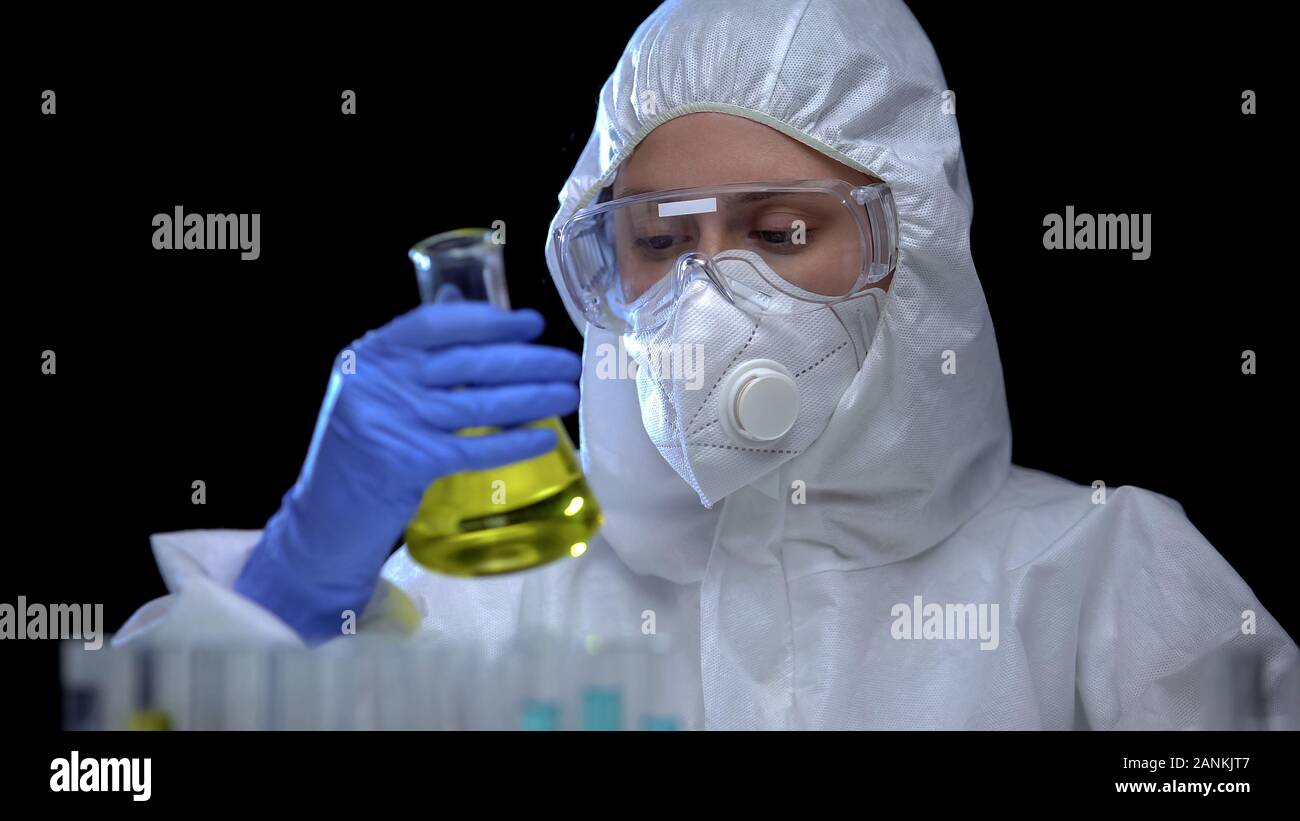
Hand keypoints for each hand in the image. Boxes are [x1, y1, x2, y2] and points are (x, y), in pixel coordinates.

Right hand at [234, 301, 580, 641]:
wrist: (324, 520)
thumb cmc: (360, 450)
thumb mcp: (377, 390)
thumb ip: (418, 352)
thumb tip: (468, 304)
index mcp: (369, 355)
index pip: (435, 323)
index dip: (487, 320)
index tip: (531, 323)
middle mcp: (377, 383)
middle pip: (467, 363)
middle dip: (526, 361)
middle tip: (567, 362)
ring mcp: (391, 423)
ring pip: (478, 405)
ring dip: (531, 398)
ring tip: (566, 394)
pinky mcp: (407, 464)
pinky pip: (475, 449)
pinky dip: (513, 443)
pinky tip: (544, 437)